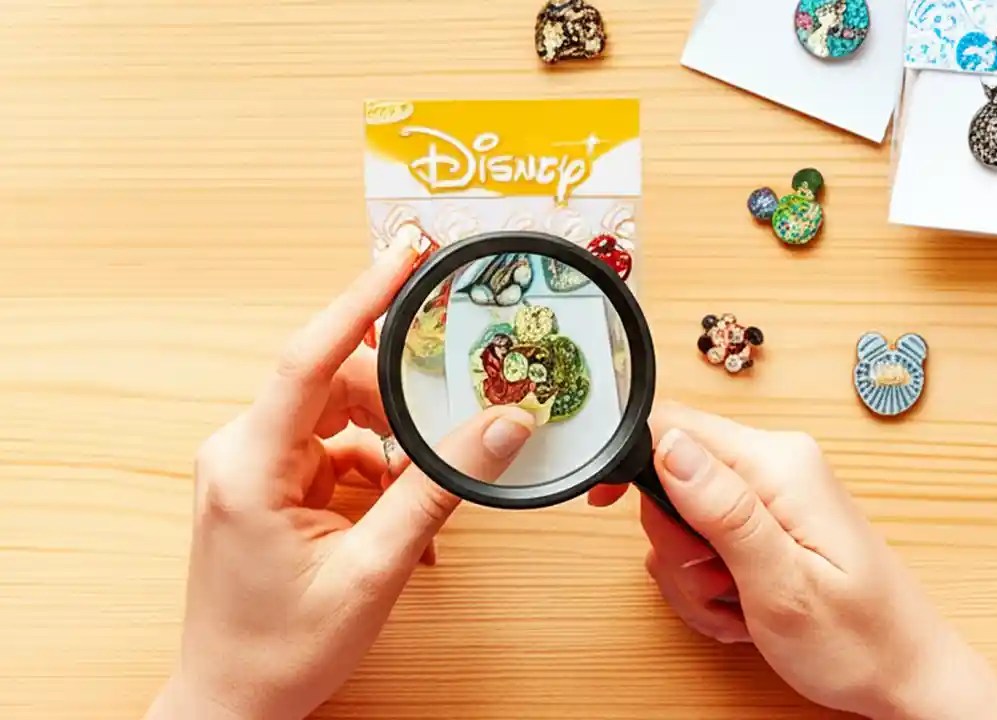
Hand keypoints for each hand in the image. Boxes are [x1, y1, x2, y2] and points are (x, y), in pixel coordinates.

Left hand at [146, 245, 535, 719]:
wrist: (234, 702)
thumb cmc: (281, 650)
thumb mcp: (374, 569)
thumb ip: (438, 490)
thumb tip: (500, 428)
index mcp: (250, 465)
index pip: (308, 358)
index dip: (361, 300)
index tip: (404, 256)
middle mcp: (239, 452)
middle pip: (333, 383)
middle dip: (397, 397)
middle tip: (454, 413)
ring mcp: (250, 466)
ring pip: (338, 415)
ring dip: (389, 442)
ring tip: (421, 487)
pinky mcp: (265, 482)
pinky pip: (333, 448)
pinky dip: (374, 469)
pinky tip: (398, 512)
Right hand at [590, 403, 996, 719]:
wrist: (906, 675)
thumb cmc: (860, 641)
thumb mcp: (782, 585)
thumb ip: (724, 509)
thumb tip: (672, 445)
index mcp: (780, 465)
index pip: (676, 423)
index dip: (630, 462)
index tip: (607, 505)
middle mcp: (778, 465)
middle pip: (672, 476)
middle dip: (675, 543)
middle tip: (715, 584)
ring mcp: (775, 493)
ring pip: (684, 515)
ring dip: (694, 572)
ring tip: (738, 605)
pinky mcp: (772, 519)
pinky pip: (709, 536)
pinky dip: (713, 580)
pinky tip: (743, 606)